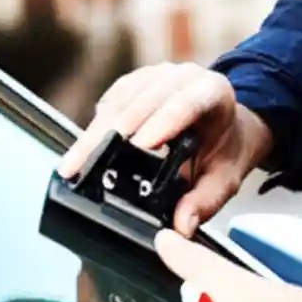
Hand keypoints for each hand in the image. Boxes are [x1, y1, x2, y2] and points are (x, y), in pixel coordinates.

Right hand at [57, 63, 273, 236]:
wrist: (226, 127)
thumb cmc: (225, 150)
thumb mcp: (225, 178)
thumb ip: (205, 201)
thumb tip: (181, 225)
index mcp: (212, 92)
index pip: (186, 103)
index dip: (162, 122)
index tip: (140, 145)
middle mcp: (183, 77)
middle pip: (143, 102)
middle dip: (112, 134)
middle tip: (88, 164)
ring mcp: (156, 76)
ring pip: (120, 101)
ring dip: (95, 133)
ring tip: (75, 163)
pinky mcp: (135, 82)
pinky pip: (110, 100)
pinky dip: (95, 125)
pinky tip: (83, 148)